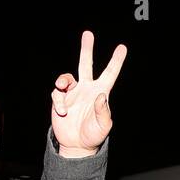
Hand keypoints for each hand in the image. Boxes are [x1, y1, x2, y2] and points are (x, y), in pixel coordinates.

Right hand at [50, 30, 126, 154]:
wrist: (76, 146)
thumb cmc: (93, 135)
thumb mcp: (103, 126)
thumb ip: (103, 111)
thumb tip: (101, 96)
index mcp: (100, 93)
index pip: (109, 73)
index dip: (116, 61)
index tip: (122, 48)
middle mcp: (86, 89)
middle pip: (86, 64)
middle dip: (86, 49)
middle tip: (88, 33)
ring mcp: (73, 94)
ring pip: (66, 77)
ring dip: (62, 80)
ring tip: (62, 86)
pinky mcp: (61, 100)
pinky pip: (57, 94)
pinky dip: (59, 101)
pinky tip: (62, 112)